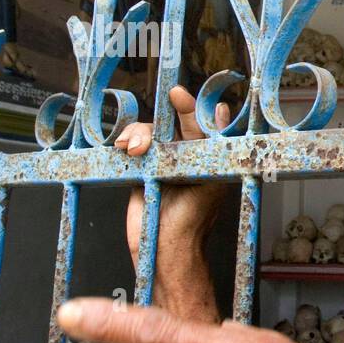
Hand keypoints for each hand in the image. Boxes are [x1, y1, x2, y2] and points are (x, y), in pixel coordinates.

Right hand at [115, 84, 229, 270]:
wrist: (165, 247)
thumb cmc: (193, 218)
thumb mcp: (207, 178)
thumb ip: (207, 144)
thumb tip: (221, 108)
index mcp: (208, 156)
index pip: (200, 122)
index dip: (189, 107)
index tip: (177, 94)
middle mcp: (184, 155)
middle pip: (169, 122)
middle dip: (160, 120)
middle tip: (152, 120)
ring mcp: (160, 161)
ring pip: (148, 132)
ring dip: (139, 134)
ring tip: (134, 149)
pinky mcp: (139, 169)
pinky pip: (131, 146)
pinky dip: (126, 141)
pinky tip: (122, 147)